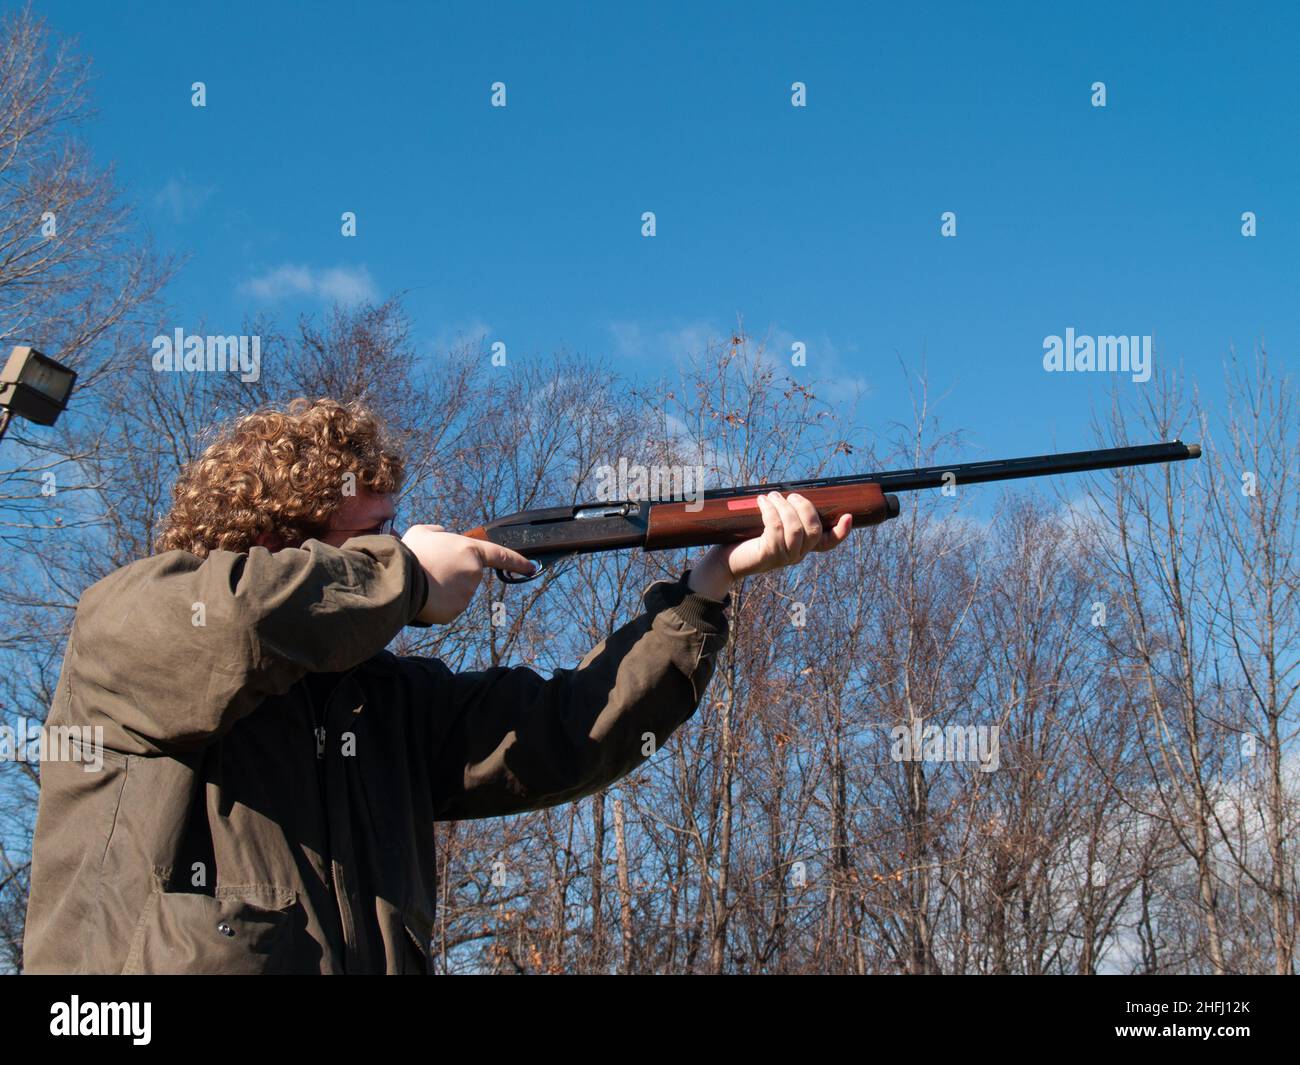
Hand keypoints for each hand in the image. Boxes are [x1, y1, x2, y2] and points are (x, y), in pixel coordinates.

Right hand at [401, 524, 534, 623]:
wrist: (400, 578)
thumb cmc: (411, 553)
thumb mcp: (421, 532)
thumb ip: (435, 532)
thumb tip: (441, 532)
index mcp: (469, 550)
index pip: (500, 555)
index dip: (516, 561)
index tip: (530, 567)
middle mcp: (473, 573)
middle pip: (466, 576)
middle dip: (451, 575)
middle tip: (429, 570)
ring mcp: (466, 594)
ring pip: (455, 593)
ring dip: (442, 589)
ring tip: (423, 581)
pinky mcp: (455, 611)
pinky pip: (447, 608)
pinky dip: (437, 604)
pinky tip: (424, 596)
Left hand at [687, 492, 852, 599]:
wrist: (726, 561)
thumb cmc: (747, 540)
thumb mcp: (770, 528)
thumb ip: (783, 516)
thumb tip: (788, 492)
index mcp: (802, 547)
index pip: (828, 543)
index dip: (841, 532)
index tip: (848, 516)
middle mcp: (797, 555)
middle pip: (814, 530)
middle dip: (804, 507)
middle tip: (789, 495)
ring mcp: (783, 557)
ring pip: (795, 528)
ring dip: (784, 506)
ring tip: (771, 495)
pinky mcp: (768, 555)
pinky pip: (775, 528)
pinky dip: (770, 510)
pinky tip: (761, 501)